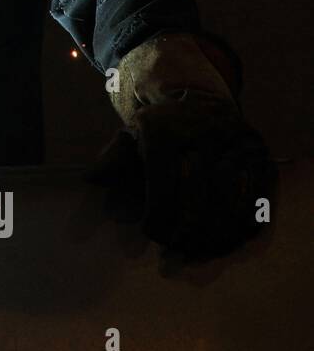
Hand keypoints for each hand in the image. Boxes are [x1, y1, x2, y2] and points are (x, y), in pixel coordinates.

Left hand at [91, 95, 273, 255]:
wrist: (200, 100)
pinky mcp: (259, 155)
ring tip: (199, 251)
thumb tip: (90, 178)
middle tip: (175, 249)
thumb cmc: (159, 129)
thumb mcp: (130, 136)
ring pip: (230, 201)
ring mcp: (236, 144)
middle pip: (199, 198)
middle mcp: (204, 133)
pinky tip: (226, 241)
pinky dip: (242, 224)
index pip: (163, 185)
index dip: (158, 216)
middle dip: (186, 230)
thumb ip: (112, 160)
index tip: (151, 233)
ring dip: (216, 234)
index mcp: (165, 131)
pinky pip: (256, 197)